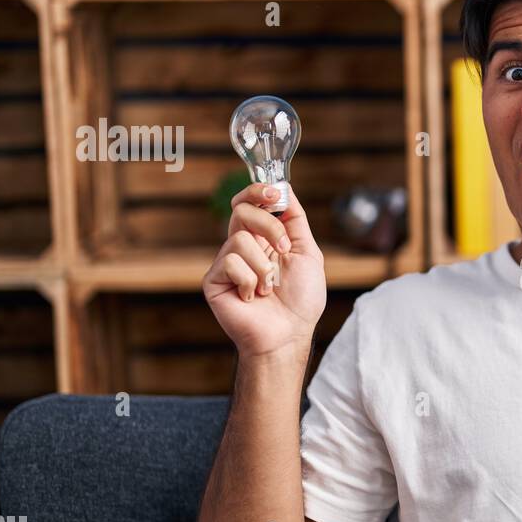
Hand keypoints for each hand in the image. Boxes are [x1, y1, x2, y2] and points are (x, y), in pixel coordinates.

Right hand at [202, 182, 326, 362]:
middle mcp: (242, 247)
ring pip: (240, 239)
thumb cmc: (301, 300)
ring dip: (264, 266)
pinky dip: (249, 281)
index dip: (257, 191)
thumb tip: (285, 188)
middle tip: (284, 250)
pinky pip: (231, 262)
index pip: (250, 203)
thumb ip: (295, 220)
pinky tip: (252, 297)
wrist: (289, 334)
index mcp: (263, 238)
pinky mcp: (214, 280)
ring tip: (269, 288)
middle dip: (270, 227)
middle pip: (242, 211)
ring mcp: (226, 263)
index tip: (273, 193)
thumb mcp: (307, 253)